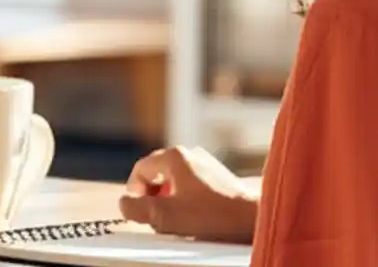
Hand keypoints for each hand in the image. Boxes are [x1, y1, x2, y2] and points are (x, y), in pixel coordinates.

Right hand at [118, 146, 257, 243]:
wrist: (253, 219)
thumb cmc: (213, 216)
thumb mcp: (166, 216)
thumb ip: (138, 209)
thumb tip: (124, 203)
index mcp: (174, 157)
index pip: (140, 170)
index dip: (134, 193)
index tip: (141, 213)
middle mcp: (190, 154)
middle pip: (157, 175)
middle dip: (153, 199)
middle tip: (158, 220)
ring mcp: (205, 164)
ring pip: (174, 183)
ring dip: (169, 202)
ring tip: (178, 222)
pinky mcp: (217, 177)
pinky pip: (190, 188)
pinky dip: (186, 202)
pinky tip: (195, 220)